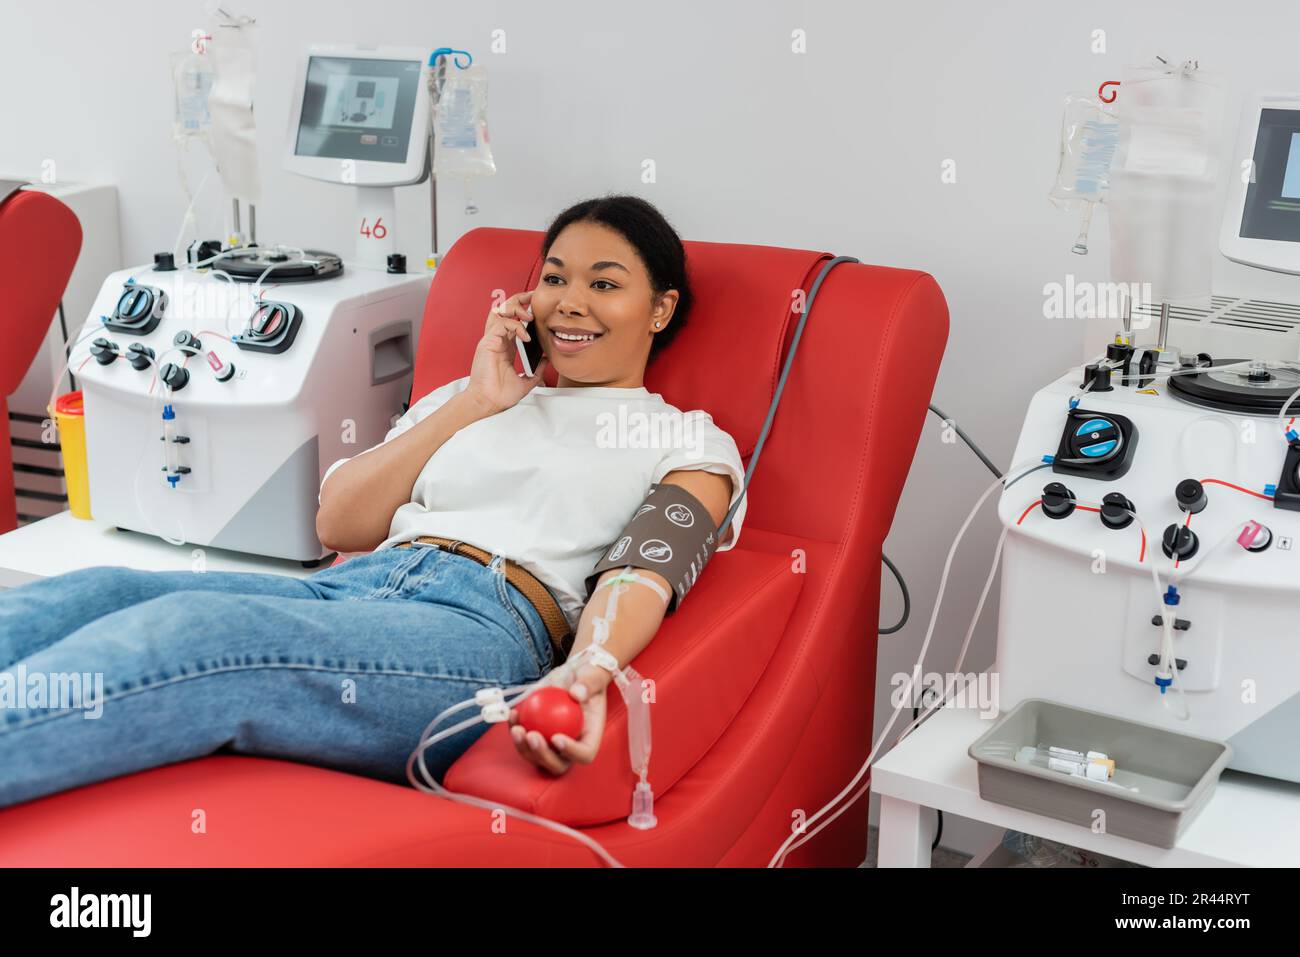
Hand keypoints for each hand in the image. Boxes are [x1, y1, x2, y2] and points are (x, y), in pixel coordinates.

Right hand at [466, 290, 546, 414]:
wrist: (489, 403)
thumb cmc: (501, 394)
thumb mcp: (526, 381)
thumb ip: (536, 370)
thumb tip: (547, 360)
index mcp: (505, 346)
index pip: (513, 320)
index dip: (524, 311)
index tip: (538, 308)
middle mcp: (497, 339)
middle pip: (505, 310)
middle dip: (519, 300)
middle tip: (533, 298)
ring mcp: (491, 340)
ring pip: (500, 311)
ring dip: (516, 309)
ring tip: (530, 316)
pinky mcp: (487, 343)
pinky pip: (501, 324)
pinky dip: (515, 325)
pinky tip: (525, 336)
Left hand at [508, 663, 611, 774]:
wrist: (574, 674)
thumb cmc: (589, 676)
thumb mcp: (593, 675)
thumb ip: (589, 683)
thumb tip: (577, 693)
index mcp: (590, 736)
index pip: (584, 753)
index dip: (571, 752)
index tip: (557, 737)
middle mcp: (572, 744)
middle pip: (558, 764)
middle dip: (542, 755)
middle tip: (532, 736)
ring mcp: (553, 743)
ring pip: (537, 756)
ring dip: (523, 747)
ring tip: (517, 728)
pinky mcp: (539, 734)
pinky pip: (524, 739)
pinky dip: (516, 729)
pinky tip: (513, 714)